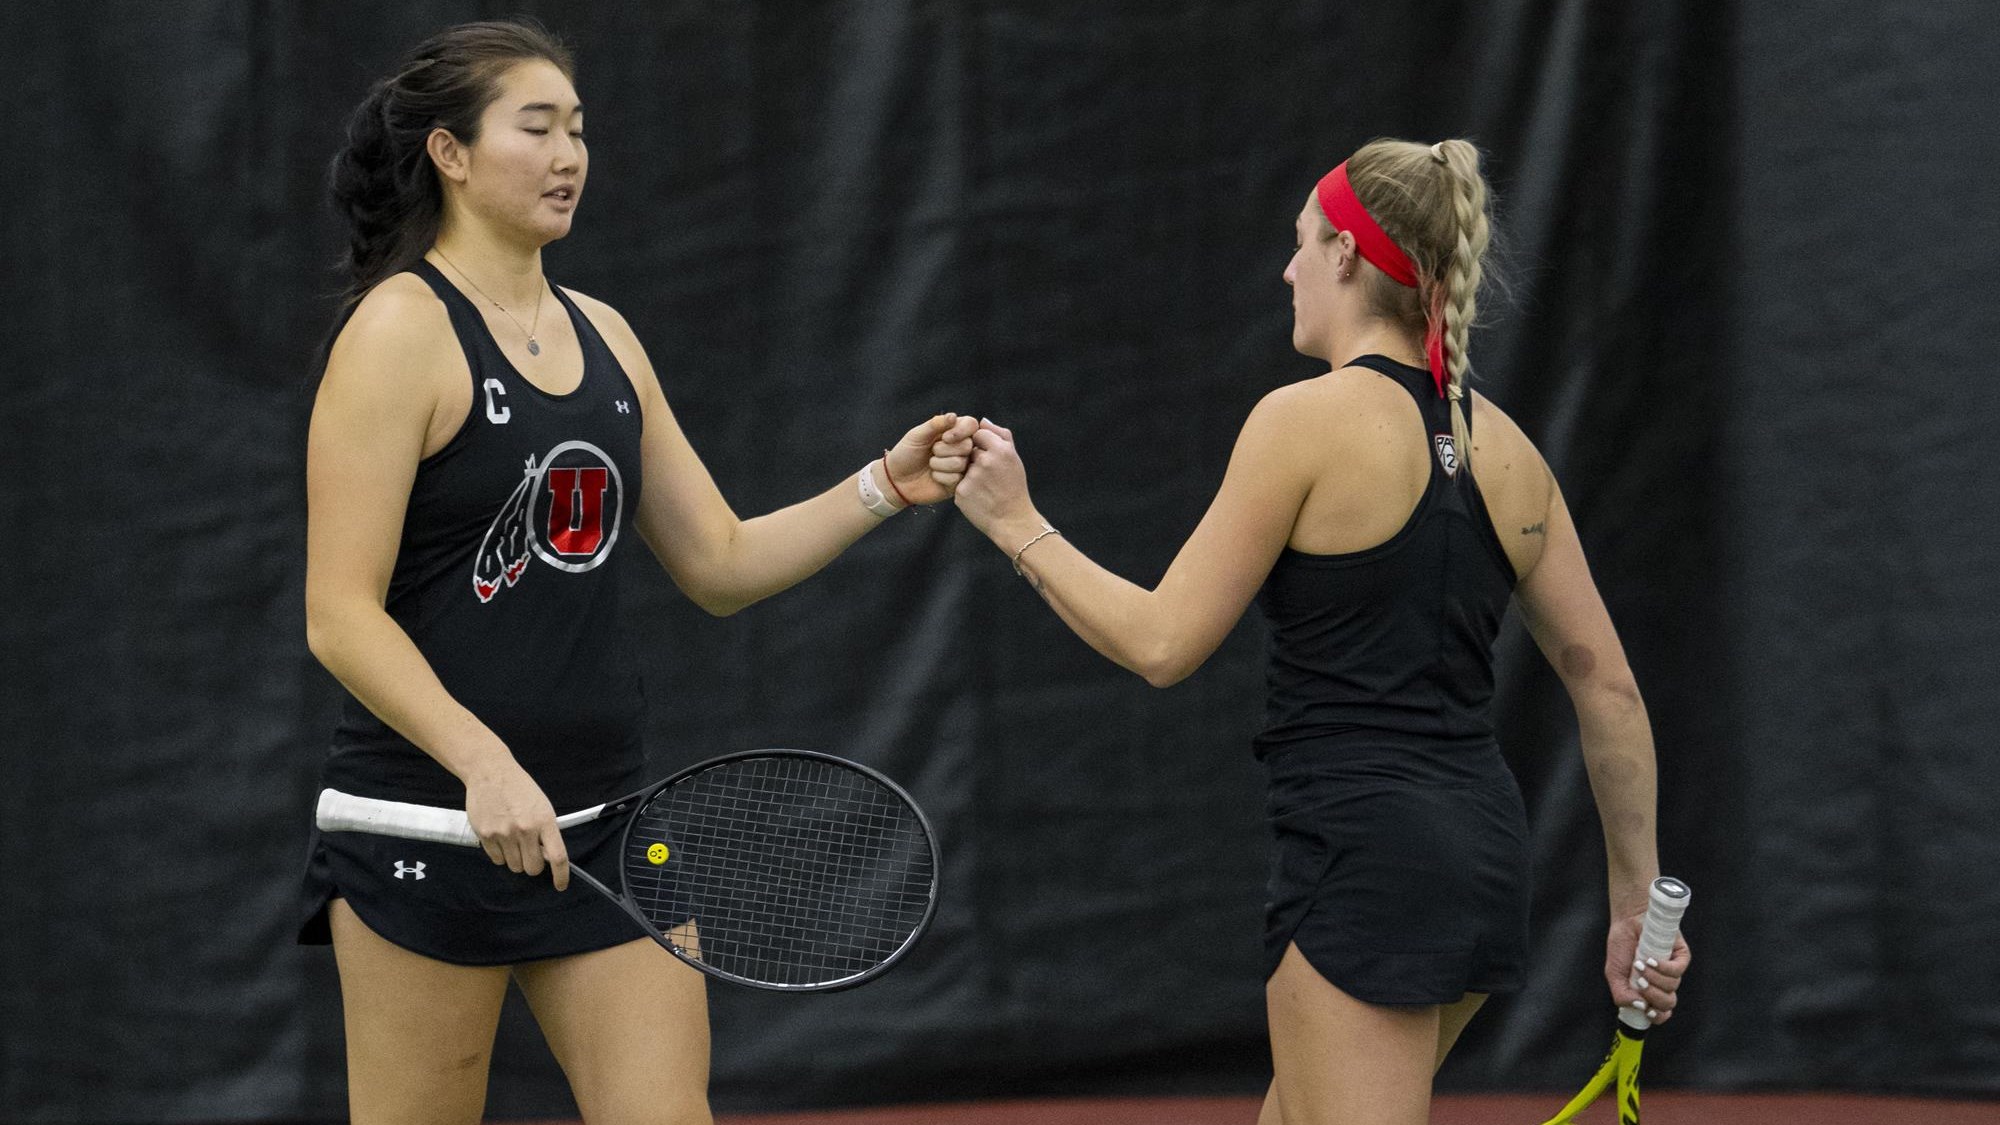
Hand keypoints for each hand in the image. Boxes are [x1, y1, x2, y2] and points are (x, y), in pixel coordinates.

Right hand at [463, 760, 569, 890]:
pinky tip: (500, 837)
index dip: (561, 875)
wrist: (490, 772)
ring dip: (516, 859)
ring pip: (514, 866)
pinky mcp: (485, 835)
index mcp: (544, 821)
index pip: (557, 856)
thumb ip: (546, 831)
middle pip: (533, 868)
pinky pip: (497, 860)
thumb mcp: (542, 805)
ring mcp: (503, 834)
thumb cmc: (520, 788)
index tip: (561, 885)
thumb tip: (547, 856)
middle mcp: (524, 830)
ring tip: (513, 839)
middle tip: (530, 852)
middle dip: (534, 865)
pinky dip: (501, 854)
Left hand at [884, 413, 978, 505]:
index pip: (971, 425)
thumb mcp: (917, 435)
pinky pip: (956, 478)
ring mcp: (960, 466)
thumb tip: (953, 416)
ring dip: (939, 464)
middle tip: (932, 452)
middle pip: (968, 445)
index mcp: (952, 431)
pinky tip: (933, 476)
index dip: (961, 431)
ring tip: (930, 464)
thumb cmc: (906, 453)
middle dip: (944, 450)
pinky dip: (940, 477)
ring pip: (960, 463)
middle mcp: (960, 448)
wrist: (896, 479)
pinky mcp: (957, 482)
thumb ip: (935, 424)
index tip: (945, 437)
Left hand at [954, 419, 1038, 540]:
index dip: (980, 444)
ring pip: (959, 464)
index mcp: (1000, 451)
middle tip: (986, 474)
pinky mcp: (961, 492)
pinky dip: (963, 487)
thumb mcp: (1014, 459)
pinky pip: (956, 481)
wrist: (1011, 520)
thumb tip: (982, 421)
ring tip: (982, 486)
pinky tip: (976, 496)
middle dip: (972, 458)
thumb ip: (1000, 435)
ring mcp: (971, 477)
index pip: (978, 433)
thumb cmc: (1014, 488)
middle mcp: (985, 462)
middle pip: (967, 449)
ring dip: (966, 472)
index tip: (986, 454)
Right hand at [1605, 911, 1690, 1022]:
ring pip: (1671, 987)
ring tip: (1639, 964)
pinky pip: (1677, 971)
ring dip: (1654, 978)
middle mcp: (1662, 983)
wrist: (1627, 921)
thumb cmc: (1621, 946)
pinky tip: (1650, 959)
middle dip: (1653, 997)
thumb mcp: (1613, 974)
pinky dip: (1662, 967)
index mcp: (1648, 991)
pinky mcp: (1681, 956)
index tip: (1646, 1010)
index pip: (1660, 1013)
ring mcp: (1673, 970)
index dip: (1656, 1016)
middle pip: (1668, 1004)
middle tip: (1640, 983)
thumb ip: (1621, 995)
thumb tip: (1639, 1007)